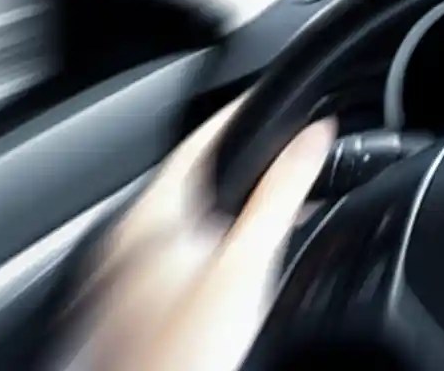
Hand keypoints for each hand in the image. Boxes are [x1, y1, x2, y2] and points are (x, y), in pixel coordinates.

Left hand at [56, 97, 333, 370]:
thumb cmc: (193, 347)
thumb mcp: (251, 258)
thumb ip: (284, 190)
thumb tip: (314, 136)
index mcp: (149, 215)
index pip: (197, 140)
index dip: (237, 114)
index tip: (267, 97)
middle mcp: (128, 238)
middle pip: (196, 178)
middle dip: (245, 163)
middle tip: (288, 152)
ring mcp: (128, 272)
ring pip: (192, 217)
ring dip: (236, 206)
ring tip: (280, 207)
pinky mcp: (139, 300)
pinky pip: (186, 250)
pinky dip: (220, 239)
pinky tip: (248, 259)